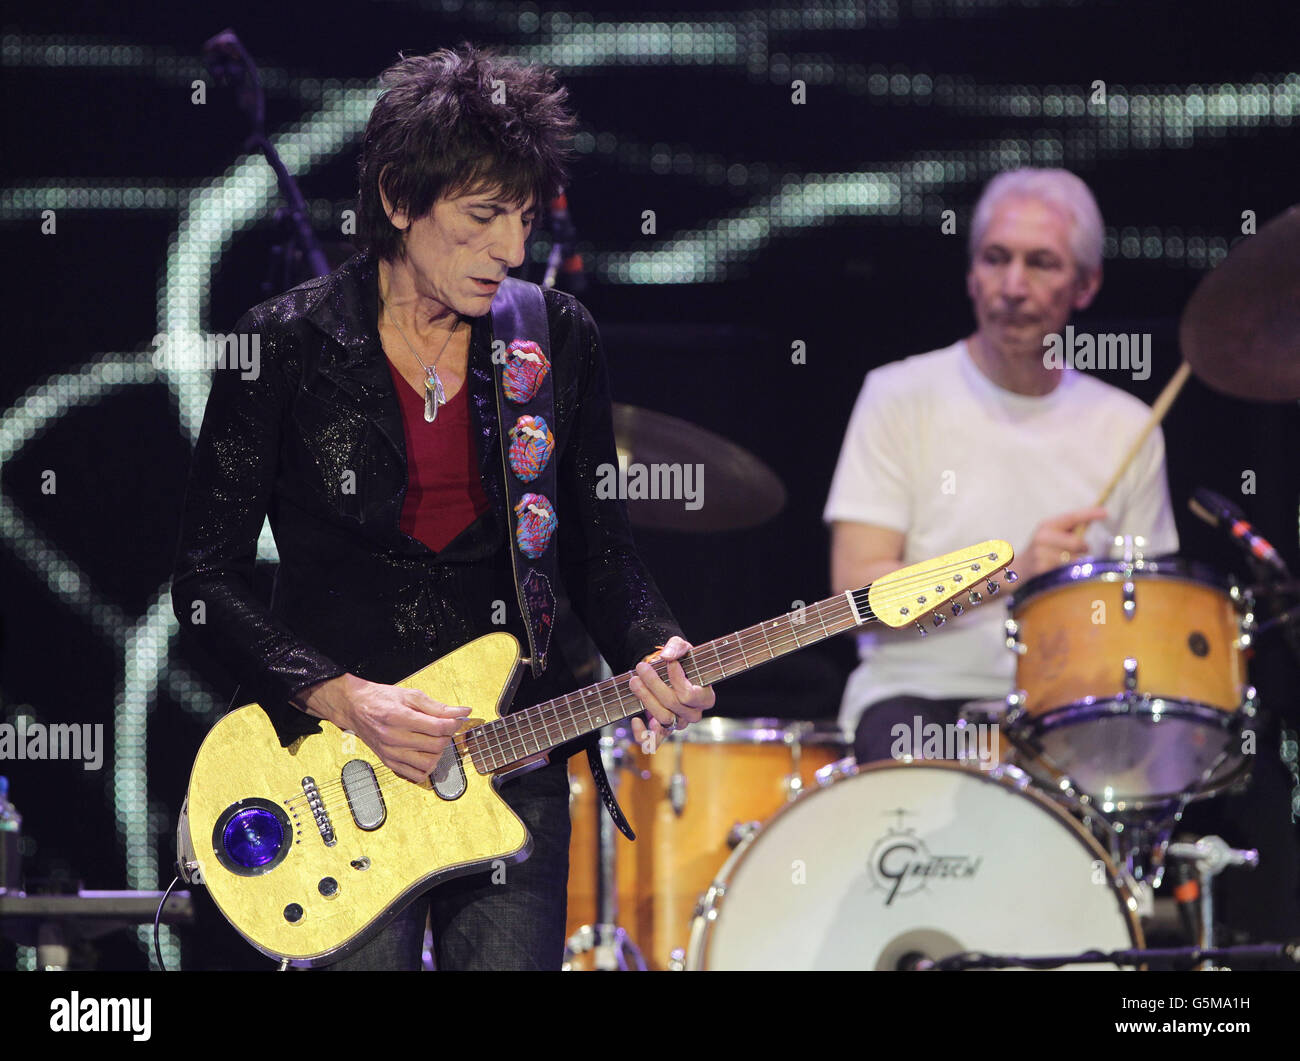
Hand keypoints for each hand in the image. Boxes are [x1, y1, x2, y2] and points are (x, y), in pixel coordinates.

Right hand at [294, 673, 469, 783]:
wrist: (355, 708)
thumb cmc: (381, 699)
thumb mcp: (410, 695)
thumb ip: (437, 707)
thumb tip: (462, 712)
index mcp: (399, 717)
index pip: (437, 727)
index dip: (453, 724)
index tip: (457, 719)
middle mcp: (393, 737)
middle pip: (436, 745)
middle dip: (447, 736)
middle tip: (445, 727)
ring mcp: (391, 753)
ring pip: (428, 763)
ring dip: (438, 753)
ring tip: (435, 741)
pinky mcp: (389, 762)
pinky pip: (415, 775)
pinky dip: (426, 767)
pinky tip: (425, 753)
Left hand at [628, 636, 714, 750]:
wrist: (668, 671)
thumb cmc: (680, 660)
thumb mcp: (682, 647)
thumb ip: (677, 647)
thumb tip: (667, 656)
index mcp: (705, 697)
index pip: (690, 695)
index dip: (676, 679)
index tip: (667, 662)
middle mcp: (694, 714)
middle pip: (673, 705)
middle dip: (654, 684)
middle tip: (641, 667)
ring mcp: (678, 723)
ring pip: (663, 718)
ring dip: (646, 699)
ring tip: (634, 681)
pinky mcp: (663, 729)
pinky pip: (654, 741)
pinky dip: (643, 735)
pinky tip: (635, 720)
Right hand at [1020, 506, 1108, 579]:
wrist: (1016, 572)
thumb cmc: (1041, 552)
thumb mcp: (1051, 536)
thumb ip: (1071, 529)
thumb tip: (1095, 520)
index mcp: (1046, 526)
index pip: (1071, 517)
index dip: (1089, 514)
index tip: (1105, 513)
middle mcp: (1042, 538)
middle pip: (1076, 541)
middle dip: (1084, 547)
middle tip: (1081, 551)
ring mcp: (1040, 554)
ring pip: (1074, 559)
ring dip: (1076, 563)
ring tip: (1066, 563)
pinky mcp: (1041, 570)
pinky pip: (1066, 571)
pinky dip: (1069, 573)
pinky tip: (1059, 572)